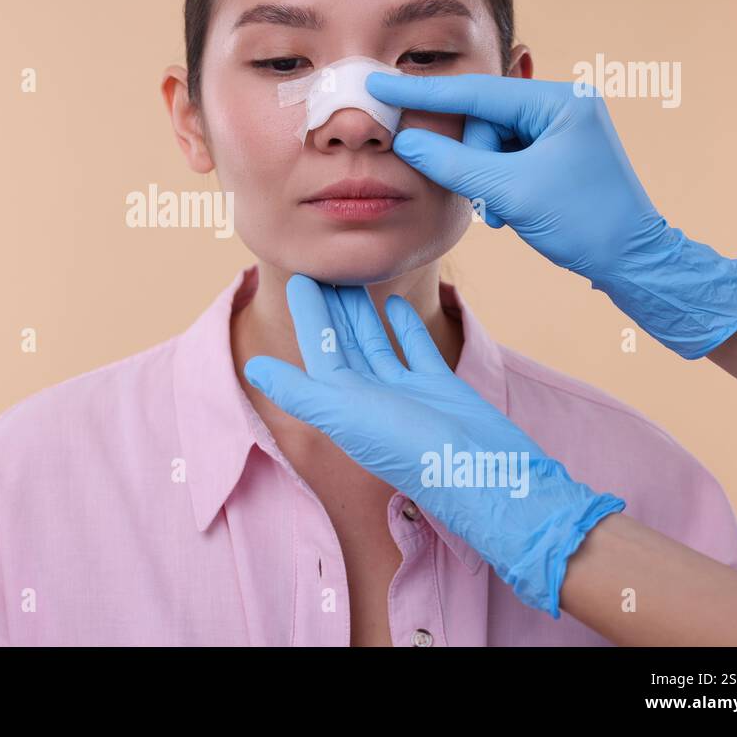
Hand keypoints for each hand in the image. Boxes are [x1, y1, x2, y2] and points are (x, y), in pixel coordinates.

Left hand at [243, 273, 624, 617]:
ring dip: (362, 312)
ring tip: (352, 276)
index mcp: (344, 404)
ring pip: (376, 343)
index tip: (297, 276)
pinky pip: (415, 351)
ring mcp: (406, 393)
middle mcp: (371, 398)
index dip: (307, 314)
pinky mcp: (440, 387)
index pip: (318, 349)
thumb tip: (252, 369)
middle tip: (322, 265)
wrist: (484, 473)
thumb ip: (299, 391)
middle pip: (343, 344)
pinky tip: (394, 302)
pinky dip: (403, 327)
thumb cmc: (410, 447)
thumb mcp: (346, 415)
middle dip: (331, 307)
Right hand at [365, 72, 736, 358]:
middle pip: (481, 120)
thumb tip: (406, 142)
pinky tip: (510, 211)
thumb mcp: (510, 192)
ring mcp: (560, 130)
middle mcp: (561, 106)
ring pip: (489, 143)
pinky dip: (498, 185)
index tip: (378, 82)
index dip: (422, 93)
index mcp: (559, 102)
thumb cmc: (584, 223)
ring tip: (504, 212)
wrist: (635, 263)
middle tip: (484, 197)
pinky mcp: (556, 153)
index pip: (475, 91)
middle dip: (472, 160)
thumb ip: (452, 164)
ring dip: (485, 179)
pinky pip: (505, 158)